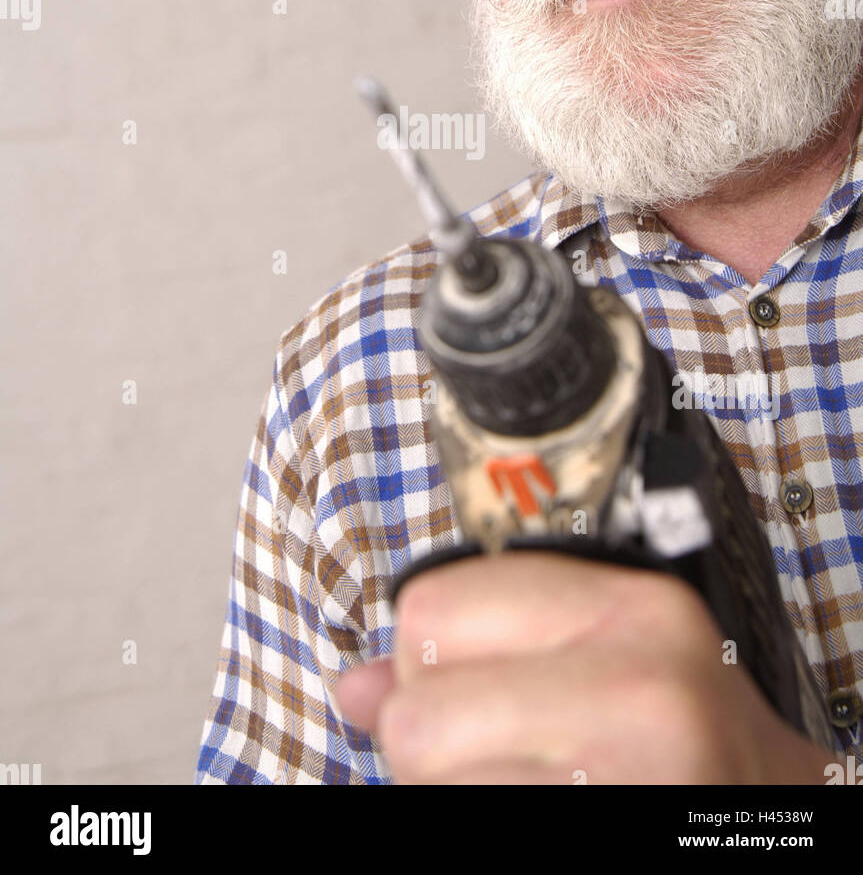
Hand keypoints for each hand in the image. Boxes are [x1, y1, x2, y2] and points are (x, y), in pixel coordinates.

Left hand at [333, 550, 835, 784]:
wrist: (772, 815)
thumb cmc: (683, 737)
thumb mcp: (609, 658)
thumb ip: (481, 650)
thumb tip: (355, 685)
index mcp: (630, 608)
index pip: (430, 610)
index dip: (428, 660)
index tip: (469, 684)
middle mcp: (639, 686)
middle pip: (417, 716)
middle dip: (431, 746)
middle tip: (495, 754)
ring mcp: (630, 777)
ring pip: (432, 786)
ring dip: (453, 792)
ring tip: (526, 783)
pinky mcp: (605, 832)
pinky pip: (472, 823)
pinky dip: (479, 823)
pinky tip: (538, 809)